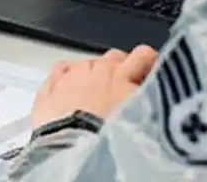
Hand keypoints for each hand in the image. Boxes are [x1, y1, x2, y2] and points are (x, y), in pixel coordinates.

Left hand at [30, 45, 157, 127]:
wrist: (72, 151)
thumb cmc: (109, 138)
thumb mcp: (142, 117)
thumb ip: (149, 97)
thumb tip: (156, 90)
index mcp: (122, 75)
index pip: (143, 55)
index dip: (148, 65)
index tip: (150, 77)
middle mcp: (96, 69)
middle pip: (114, 57)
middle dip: (121, 69)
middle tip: (124, 91)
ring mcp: (71, 76)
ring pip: (87, 62)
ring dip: (94, 74)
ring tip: (97, 97)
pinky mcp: (49, 89)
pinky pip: (60, 71)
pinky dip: (67, 77)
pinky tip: (70, 90)